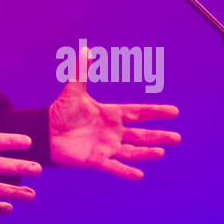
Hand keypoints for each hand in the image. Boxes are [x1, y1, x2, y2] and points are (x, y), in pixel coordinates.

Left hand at [48, 46, 180, 177]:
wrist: (46, 133)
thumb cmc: (60, 112)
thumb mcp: (73, 90)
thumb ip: (82, 71)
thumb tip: (87, 48)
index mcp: (111, 114)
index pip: (138, 113)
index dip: (156, 112)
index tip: (174, 112)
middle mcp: (113, 132)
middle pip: (141, 134)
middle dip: (159, 136)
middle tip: (177, 138)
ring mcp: (106, 147)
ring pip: (132, 151)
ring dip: (146, 153)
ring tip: (161, 153)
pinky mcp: (96, 160)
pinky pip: (114, 166)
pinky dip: (126, 171)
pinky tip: (139, 175)